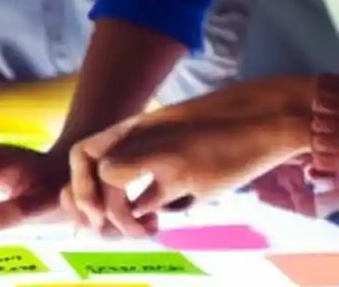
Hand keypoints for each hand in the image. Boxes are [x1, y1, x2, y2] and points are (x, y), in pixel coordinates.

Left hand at [63, 77, 311, 236]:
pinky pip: (151, 203)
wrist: (263, 116)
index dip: (79, 183)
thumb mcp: (172, 132)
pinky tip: (159, 220)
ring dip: (120, 218)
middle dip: (91, 205)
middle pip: (90, 170)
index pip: (82, 153)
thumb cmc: (220, 128)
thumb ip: (147, 155)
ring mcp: (161, 154)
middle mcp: (140, 137)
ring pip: (114, 188)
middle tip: (108, 223)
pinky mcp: (186, 173)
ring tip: (141, 226)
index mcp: (133, 128)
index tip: (94, 205)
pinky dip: (149, 216)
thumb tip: (137, 202)